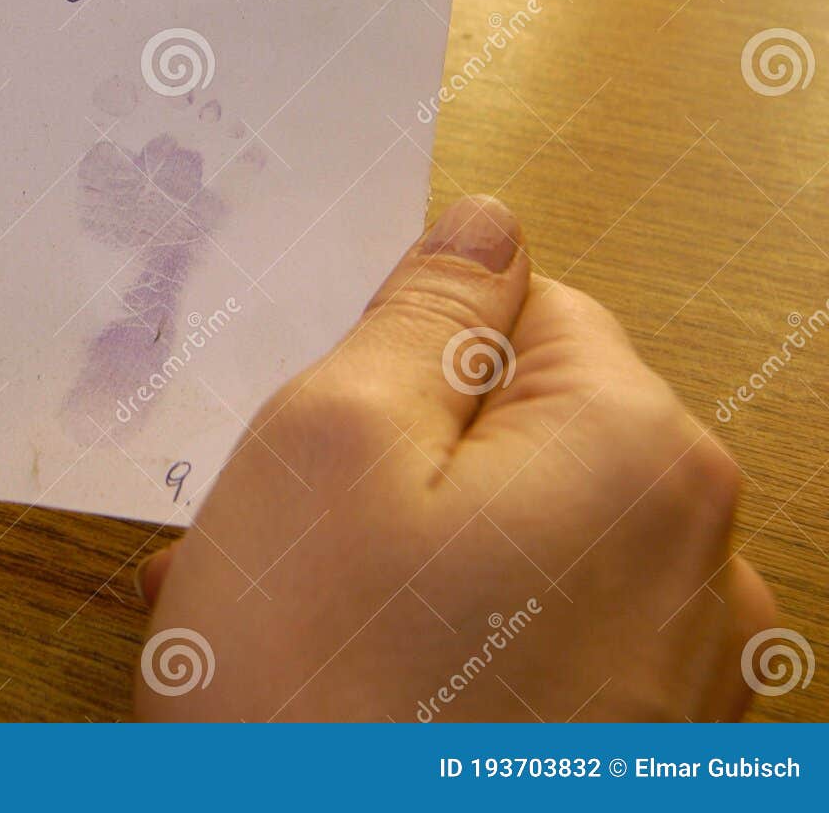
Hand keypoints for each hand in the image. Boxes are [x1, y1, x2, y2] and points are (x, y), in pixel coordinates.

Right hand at [133, 195, 773, 720]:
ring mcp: (681, 688)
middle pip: (530, 440)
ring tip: (291, 624)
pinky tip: (347, 685)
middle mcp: (702, 569)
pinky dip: (445, 644)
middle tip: (281, 536)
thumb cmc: (313, 679)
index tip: (328, 431)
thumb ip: (424, 311)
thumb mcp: (331, 442)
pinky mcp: (637, 762)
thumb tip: (489, 224)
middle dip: (398, 467)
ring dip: (404, 561)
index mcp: (643, 457)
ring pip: (520, 550)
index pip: (533, 312)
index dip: (409, 356)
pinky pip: (537, 648)